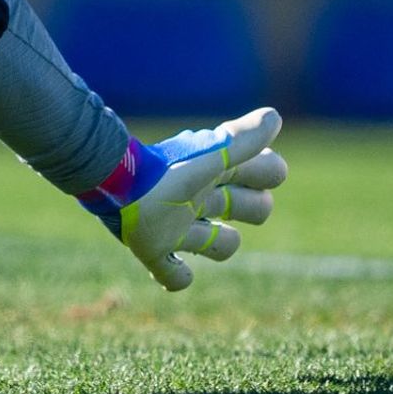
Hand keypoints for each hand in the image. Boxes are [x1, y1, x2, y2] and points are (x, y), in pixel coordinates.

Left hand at [79, 109, 288, 291]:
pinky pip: (173, 274)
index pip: (267, 174)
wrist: (116, 185)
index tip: (249, 171)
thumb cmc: (170, 170)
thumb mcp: (212, 156)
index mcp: (218, 172)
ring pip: (218, 243)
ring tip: (201, 235)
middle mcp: (202, 198)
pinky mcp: (154, 248)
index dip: (269, 173)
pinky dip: (177, 276)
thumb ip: (244, 141)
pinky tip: (178, 266)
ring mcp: (178, 225)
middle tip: (223, 201)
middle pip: (251, 208)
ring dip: (219, 243)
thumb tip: (275, 117)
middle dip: (252, 207)